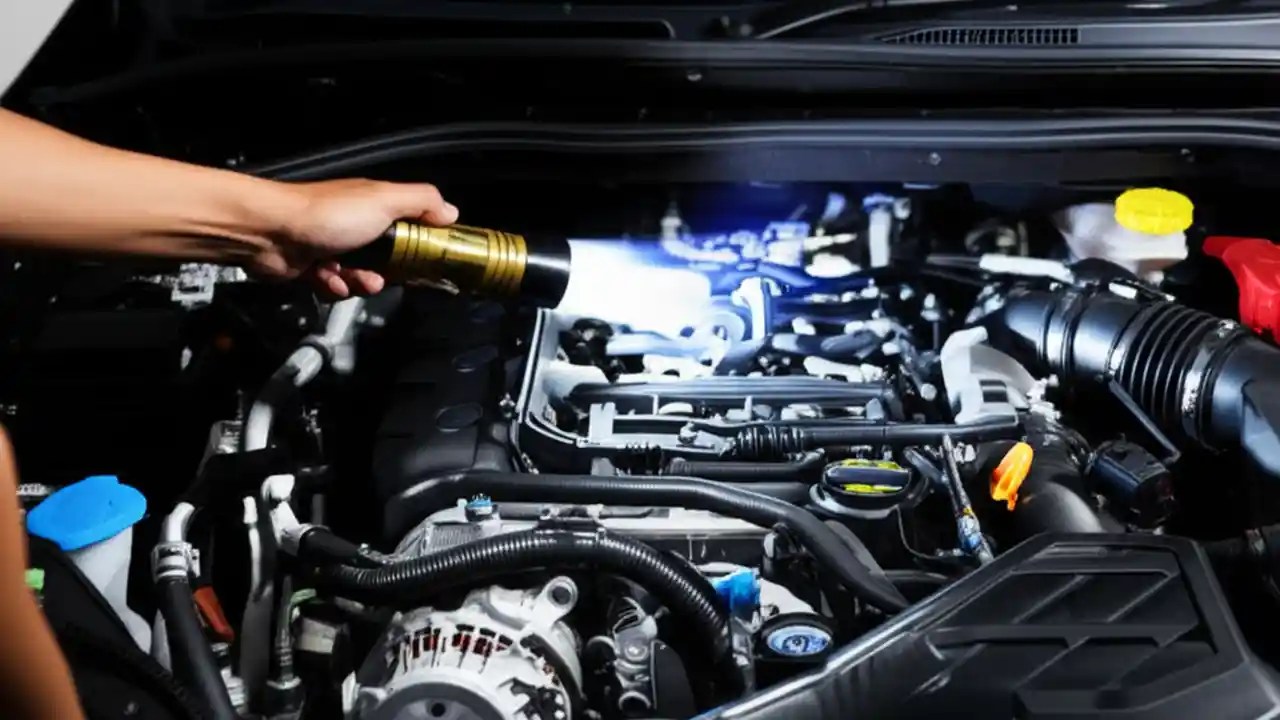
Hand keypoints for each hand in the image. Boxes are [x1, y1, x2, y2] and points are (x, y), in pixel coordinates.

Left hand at [252, 178, 458, 299]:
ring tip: (350, 278)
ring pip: (361, 276)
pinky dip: (333, 287)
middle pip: (387, 257)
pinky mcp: (312, 267)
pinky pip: (335, 287)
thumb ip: (421, 202)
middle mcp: (354, 223)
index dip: (421, 242)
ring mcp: (333, 246)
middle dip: (388, 272)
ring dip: (359, 283)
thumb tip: (451, 211)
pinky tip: (326, 279)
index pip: (410, 224)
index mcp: (374, 204)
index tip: (429, 259)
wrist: (271, 232)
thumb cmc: (327, 214)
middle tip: (382, 275)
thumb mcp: (385, 200)